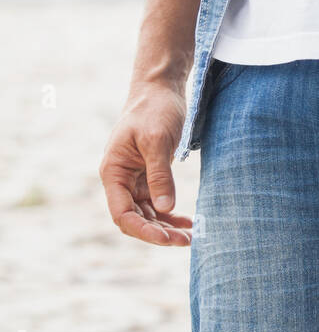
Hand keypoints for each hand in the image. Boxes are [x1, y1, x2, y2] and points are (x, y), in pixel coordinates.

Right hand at [100, 80, 192, 245]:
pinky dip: (171, 214)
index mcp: (113, 171)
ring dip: (167, 227)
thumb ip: (160, 176)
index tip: (167, 238)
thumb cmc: (155, 110)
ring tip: (192, 237)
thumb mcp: (158, 142)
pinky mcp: (149, 176)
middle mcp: (120, 179)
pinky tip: (189, 223)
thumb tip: (165, 209)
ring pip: (147, 214)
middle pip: (135, 218)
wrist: (160, 90)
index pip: (121, 213)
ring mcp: (134, 179)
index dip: (142, 230)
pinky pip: (157, 203)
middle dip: (159, 233)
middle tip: (188, 241)